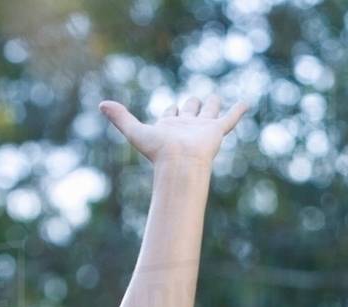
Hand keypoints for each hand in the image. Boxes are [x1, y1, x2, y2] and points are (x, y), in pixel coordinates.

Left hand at [99, 94, 247, 165]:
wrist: (180, 163)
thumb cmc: (158, 152)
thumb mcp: (136, 131)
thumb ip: (120, 118)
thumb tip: (100, 104)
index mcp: (169, 126)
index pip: (171, 111)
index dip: (170, 109)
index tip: (171, 109)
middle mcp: (187, 126)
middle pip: (191, 107)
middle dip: (192, 104)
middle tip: (193, 104)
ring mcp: (203, 128)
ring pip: (210, 110)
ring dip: (212, 104)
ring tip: (215, 101)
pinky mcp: (217, 131)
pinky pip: (230, 118)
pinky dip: (238, 110)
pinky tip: (246, 103)